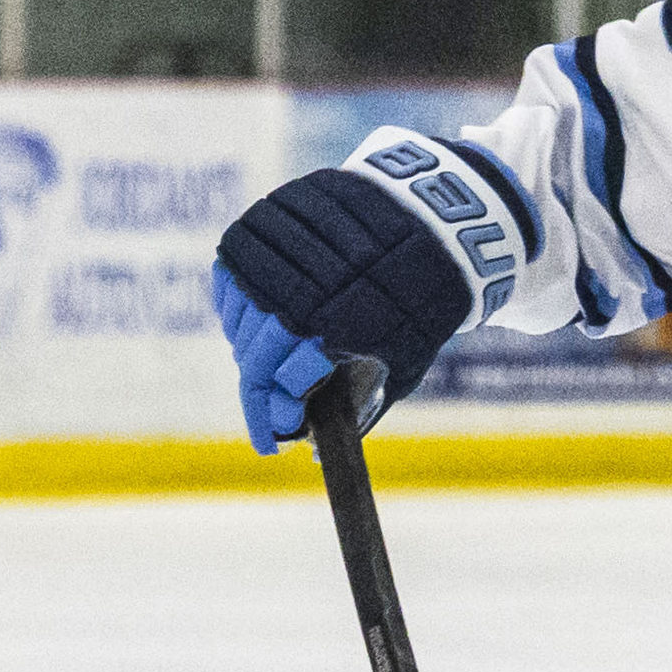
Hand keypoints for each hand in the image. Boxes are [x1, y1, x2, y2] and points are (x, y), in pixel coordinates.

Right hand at [210, 167, 474, 453]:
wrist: (437, 223)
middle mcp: (296, 289)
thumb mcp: (400, 367)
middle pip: (251, 354)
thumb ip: (357, 408)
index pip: (272, 384)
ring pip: (239, 313)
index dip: (267, 418)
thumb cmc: (421, 305)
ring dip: (248, 343)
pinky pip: (235, 272)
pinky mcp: (271, 220)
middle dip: (260, 390)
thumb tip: (312, 451)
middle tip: (273, 404)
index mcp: (328, 328)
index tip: (271, 442)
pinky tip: (257, 314)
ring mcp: (279, 251)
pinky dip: (239, 300)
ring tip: (269, 356)